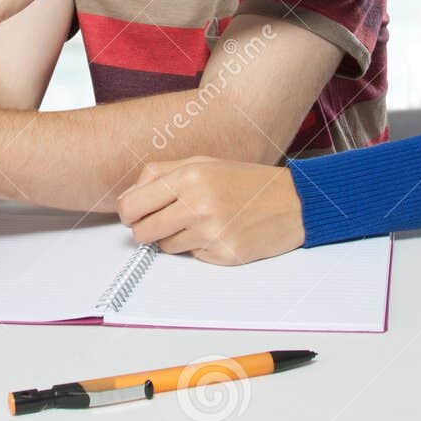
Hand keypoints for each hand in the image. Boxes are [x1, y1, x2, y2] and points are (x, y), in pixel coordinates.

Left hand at [117, 156, 305, 264]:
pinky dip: (199, 248)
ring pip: (165, 247)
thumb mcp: (202, 163)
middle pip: (142, 231)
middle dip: (145, 230)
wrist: (293, 202)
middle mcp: (197, 204)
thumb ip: (161, 174)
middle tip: (159, 224)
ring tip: (200, 223)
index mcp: (188, 176)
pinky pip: (192, 257)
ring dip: (175, 239)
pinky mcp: (224, 254)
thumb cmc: (245, 181)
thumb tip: (128, 196)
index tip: (133, 215)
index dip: (127, 214)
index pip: (132, 205)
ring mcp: (211, 232)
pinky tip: (219, 233)